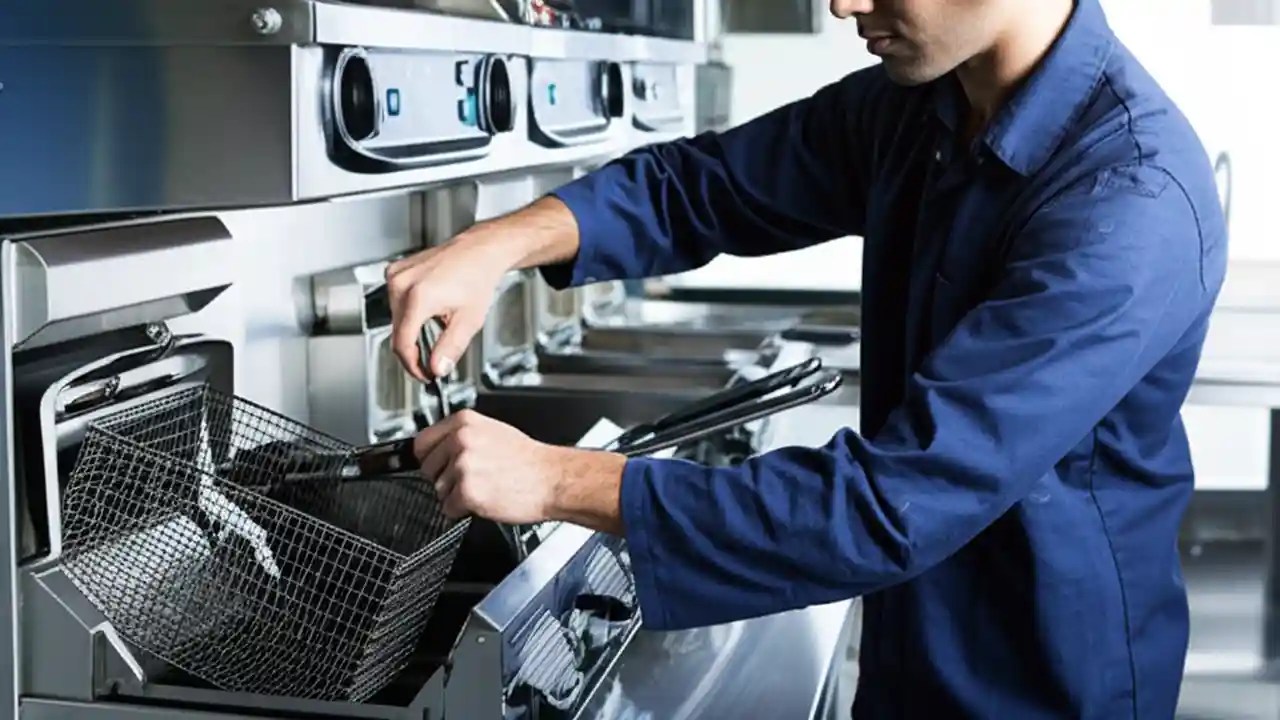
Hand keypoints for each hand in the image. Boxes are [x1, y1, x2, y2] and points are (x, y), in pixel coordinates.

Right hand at [385, 234, 512, 380]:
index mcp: (418, 297)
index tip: (423, 374)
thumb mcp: (468, 320)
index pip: (402, 344)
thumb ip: (450, 348)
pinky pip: (395, 302)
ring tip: (437, 325)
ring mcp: (396, 275)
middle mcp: (402, 283)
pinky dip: (409, 312)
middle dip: (414, 350)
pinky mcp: (395, 271)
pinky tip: (429, 307)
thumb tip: (437, 368)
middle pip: (398, 332)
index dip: (412, 365)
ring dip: (412, 330)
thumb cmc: (477, 277)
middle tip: (433, 359)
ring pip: (395, 319)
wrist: (479, 251)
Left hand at [414, 410, 562, 523]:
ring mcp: (462, 465)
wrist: (553, 479)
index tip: (439, 465)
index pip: (422, 442)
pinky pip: (448, 508)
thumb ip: (463, 436)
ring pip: (438, 490)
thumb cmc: (529, 460)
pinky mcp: (467, 491)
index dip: (431, 458)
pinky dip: (462, 510)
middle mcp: (460, 440)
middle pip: (427, 468)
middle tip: (472, 478)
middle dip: (444, 478)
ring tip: (484, 487)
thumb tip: (439, 447)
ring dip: (455, 495)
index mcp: (464, 422)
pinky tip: (484, 500)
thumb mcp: (493, 432)